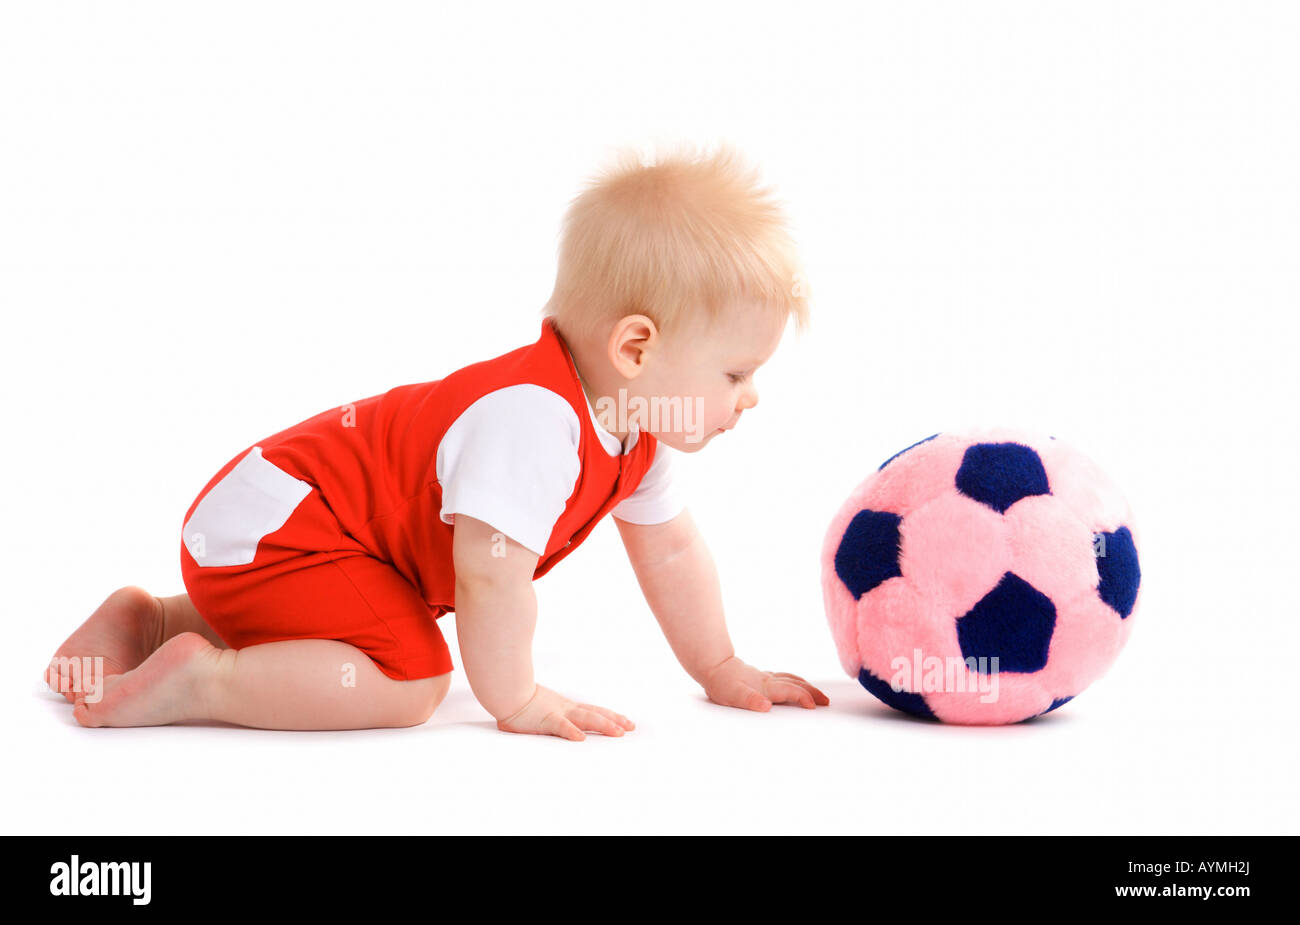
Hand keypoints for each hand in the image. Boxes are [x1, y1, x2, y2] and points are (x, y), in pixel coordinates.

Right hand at [496, 684, 635, 741]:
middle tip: (631, 728)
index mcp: (566, 706)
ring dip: (603, 725)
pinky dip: (571, 732)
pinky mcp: (545, 719)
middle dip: (614, 721)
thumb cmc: (519, 700)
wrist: (505, 691)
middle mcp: (566, 708)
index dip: (611, 716)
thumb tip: (564, 724)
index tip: (626, 722)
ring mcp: (557, 713)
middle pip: (595, 714)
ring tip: (618, 732)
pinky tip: (581, 738)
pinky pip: (560, 726)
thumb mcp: (543, 708)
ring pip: (585, 719)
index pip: (594, 711)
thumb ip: (554, 715)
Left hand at [702, 656, 829, 711]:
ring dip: (806, 686)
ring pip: (791, 679)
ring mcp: (765, 677)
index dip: (804, 697)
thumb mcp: (733, 695)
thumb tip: (766, 706)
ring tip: (815, 694)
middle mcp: (769, 681)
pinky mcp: (760, 677)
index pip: (791, 691)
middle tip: (826, 702)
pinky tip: (792, 684)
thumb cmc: (722, 683)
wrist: (713, 666)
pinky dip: (793, 681)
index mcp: (766, 686)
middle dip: (812, 692)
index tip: (814, 707)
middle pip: (796, 684)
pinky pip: (783, 678)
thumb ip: (750, 700)